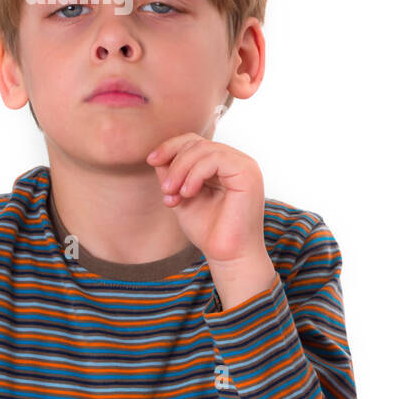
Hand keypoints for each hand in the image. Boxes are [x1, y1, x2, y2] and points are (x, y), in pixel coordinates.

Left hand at [147, 134, 276, 307]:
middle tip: (166, 190)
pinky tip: (188, 192)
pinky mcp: (248, 173)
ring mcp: (245, 166)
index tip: (151, 161)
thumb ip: (172, 174)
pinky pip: (215, 159)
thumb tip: (158, 155)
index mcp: (224, 165)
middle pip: (197, 142)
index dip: (170, 147)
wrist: (228, 255)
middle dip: (174, 163)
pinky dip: (195, 173)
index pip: (195, 142)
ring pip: (204, 148)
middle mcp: (237, 161)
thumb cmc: (209, 230)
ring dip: (181, 170)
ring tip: (174, 194)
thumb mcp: (182, 196)